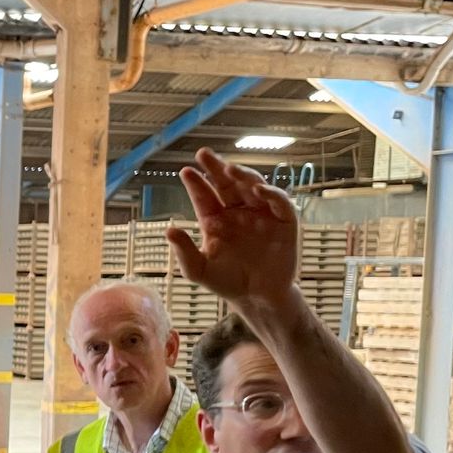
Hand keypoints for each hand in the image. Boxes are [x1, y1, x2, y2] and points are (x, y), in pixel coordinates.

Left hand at [166, 148, 299, 311]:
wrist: (257, 298)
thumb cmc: (227, 282)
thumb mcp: (200, 270)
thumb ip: (185, 252)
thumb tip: (168, 230)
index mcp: (216, 218)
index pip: (204, 196)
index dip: (196, 183)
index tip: (186, 172)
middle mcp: (238, 211)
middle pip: (227, 183)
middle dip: (216, 168)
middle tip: (204, 154)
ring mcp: (261, 214)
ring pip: (252, 185)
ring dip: (242, 175)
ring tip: (229, 169)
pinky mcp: (283, 221)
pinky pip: (279, 202)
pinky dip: (271, 192)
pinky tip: (258, 189)